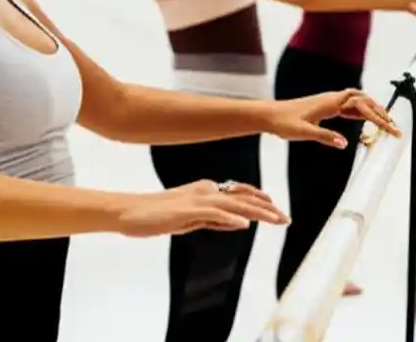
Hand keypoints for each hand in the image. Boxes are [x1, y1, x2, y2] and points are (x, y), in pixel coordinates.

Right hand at [116, 180, 288, 236]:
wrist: (129, 212)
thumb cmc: (156, 215)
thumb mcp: (191, 219)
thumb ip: (215, 219)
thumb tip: (240, 222)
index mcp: (205, 191)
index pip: (239, 194)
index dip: (260, 201)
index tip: (277, 210)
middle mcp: (204, 191)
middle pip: (242, 198)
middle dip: (267, 209)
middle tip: (286, 219)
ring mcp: (196, 200)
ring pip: (234, 204)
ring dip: (258, 212)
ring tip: (277, 220)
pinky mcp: (186, 210)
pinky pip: (213, 213)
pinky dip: (230, 217)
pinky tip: (245, 223)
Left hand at [267, 89, 400, 146]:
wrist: (270, 115)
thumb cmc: (284, 122)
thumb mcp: (303, 132)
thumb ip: (324, 137)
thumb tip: (344, 143)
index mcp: (330, 103)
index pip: (361, 106)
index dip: (378, 117)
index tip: (391, 129)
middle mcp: (332, 99)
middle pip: (364, 99)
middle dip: (380, 112)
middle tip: (394, 127)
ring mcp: (329, 101)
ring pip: (357, 101)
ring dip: (372, 110)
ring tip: (385, 124)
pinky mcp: (326, 107)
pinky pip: (349, 106)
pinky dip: (361, 112)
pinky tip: (365, 121)